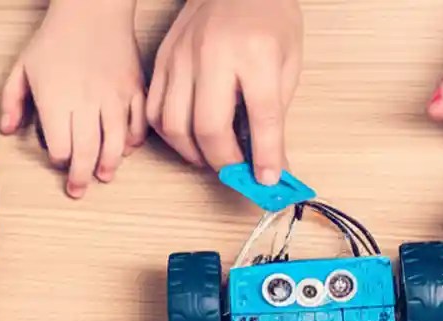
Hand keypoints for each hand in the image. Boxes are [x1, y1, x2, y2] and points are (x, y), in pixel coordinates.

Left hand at [0, 0, 147, 197]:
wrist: (92, 9)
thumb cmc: (56, 37)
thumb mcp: (22, 66)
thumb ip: (12, 100)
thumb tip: (8, 130)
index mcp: (57, 100)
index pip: (61, 147)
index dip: (58, 159)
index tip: (58, 157)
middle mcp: (86, 102)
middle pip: (86, 153)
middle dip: (81, 177)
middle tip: (78, 190)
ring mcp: (114, 97)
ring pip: (115, 144)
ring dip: (109, 164)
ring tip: (103, 176)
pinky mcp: (134, 90)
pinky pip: (138, 124)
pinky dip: (133, 140)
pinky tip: (125, 148)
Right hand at [146, 0, 302, 183]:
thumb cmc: (267, 17)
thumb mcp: (287, 61)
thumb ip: (276, 112)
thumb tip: (269, 161)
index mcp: (256, 53)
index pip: (262, 118)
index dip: (266, 156)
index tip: (267, 181)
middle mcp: (213, 55)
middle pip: (209, 128)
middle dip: (225, 162)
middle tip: (238, 171)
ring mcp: (181, 57)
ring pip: (175, 125)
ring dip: (194, 153)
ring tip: (213, 156)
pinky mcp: (162, 59)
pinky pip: (155, 110)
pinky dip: (171, 134)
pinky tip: (191, 137)